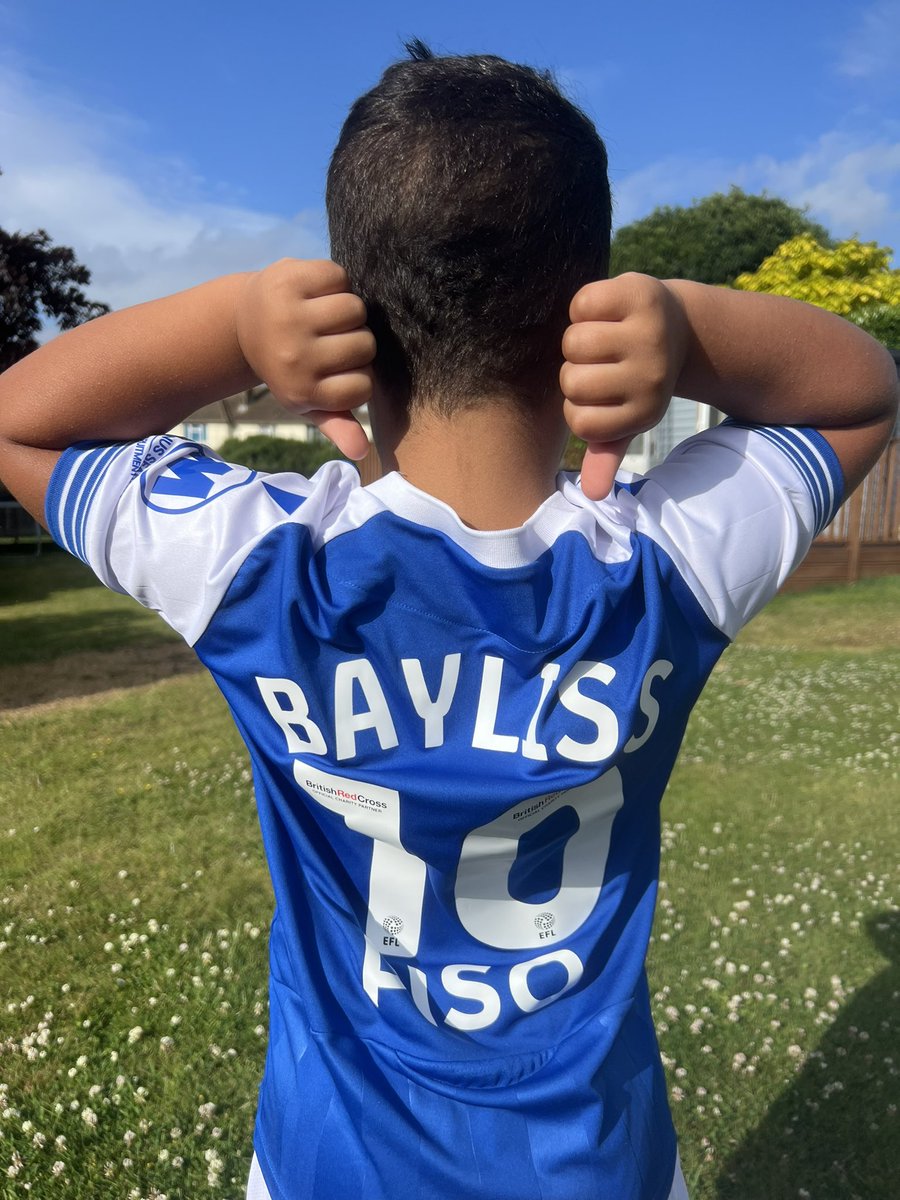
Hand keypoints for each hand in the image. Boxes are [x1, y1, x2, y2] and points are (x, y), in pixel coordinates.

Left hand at [235, 259, 375, 458]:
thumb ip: (336, 423)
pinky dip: (336, 282)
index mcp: (300, 390)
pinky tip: (318, 293)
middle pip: (365, 346)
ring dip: (349, 312)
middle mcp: (294, 356)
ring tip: (327, 316)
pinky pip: (340, 278)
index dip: (359, 376)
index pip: (364, 386)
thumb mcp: (307, 400)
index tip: (338, 371)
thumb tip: (362, 450)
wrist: (244, 322)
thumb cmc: (288, 365)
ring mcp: (290, 316)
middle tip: (332, 339)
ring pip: (357, 310)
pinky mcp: (288, 280)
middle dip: (357, 340)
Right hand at [560, 273, 688, 499]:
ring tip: (603, 337)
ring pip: (572, 343)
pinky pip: (582, 304)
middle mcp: (650, 374)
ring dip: (578, 337)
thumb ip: (608, 451)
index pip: (578, 421)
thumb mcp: (629, 416)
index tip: (602, 394)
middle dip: (576, 370)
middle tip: (602, 362)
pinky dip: (585, 306)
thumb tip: (593, 494)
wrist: (681, 329)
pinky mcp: (639, 293)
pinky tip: (606, 311)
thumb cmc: (640, 378)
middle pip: (571, 382)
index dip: (578, 406)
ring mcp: (647, 333)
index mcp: (646, 410)